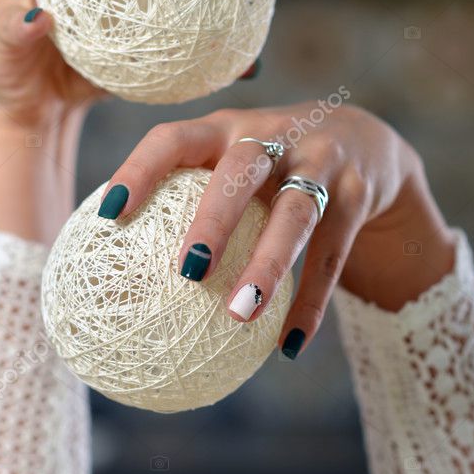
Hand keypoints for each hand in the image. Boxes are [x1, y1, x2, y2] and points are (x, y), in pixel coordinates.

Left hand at [98, 101, 455, 357]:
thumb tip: (114, 262)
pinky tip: (288, 346)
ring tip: (241, 315)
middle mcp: (274, 136)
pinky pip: (333, 254)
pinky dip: (312, 302)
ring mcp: (321, 162)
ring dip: (269, 264)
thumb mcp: (234, 159)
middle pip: (242, 170)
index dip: (140, 170)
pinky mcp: (358, 194)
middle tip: (188, 272)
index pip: (175, 138)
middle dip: (215, 218)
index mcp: (227, 128)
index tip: (107, 216)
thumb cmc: (272, 164)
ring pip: (297, 214)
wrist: (366, 141)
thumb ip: (188, 192)